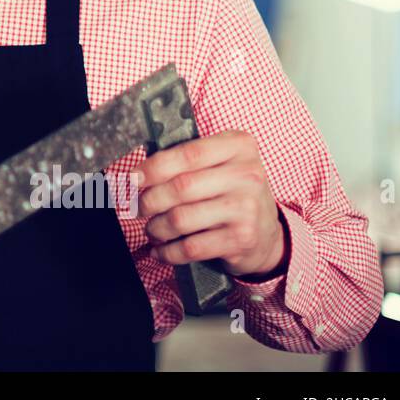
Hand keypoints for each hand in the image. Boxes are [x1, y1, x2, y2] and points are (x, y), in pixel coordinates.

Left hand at [136, 130, 288, 279]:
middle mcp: (246, 175)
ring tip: (152, 229)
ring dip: (156, 227)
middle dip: (149, 200)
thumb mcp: (221, 165)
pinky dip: (168, 251)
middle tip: (138, 208)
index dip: (153, 167)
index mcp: (239, 147)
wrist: (268, 235)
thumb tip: (138, 173)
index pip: (187, 154)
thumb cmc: (233, 194)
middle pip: (180, 187)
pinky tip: (162, 249)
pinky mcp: (241, 239)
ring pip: (181, 218)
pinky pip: (190, 247)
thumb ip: (188, 161)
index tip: (132, 178)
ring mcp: (246, 208)